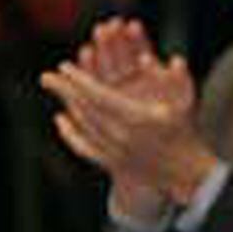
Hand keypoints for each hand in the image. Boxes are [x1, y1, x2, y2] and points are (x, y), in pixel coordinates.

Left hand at [40, 51, 218, 204]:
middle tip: (47, 77)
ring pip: (84, 126)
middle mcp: (121, 137)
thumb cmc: (184, 132)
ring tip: (55, 91)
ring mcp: (114, 152)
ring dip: (67, 106)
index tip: (64, 67)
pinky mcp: (111, 164)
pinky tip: (61, 120)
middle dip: (65, 91)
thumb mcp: (184, 102)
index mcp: (136, 119)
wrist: (184, 173)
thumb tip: (156, 58)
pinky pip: (84, 147)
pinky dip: (70, 133)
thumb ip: (175, 77)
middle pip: (85, 110)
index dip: (80, 80)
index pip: (99, 96)